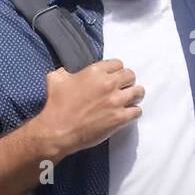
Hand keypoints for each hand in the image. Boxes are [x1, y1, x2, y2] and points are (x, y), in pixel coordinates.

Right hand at [27, 59, 143, 159]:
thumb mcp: (55, 80)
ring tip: (130, 100)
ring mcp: (115, 101)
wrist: (58, 130)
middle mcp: (108, 84)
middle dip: (127, 81)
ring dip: (135, 95)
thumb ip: (64, 72)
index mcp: (94, 72)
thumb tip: (66, 72)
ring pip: (138, 92)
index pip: (117, 64)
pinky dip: (134, 112)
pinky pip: (137, 111)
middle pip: (130, 75)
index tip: (114, 77)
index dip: (116, 71)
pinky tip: (128, 113)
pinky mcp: (119, 118)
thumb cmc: (56, 105)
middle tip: (123, 88)